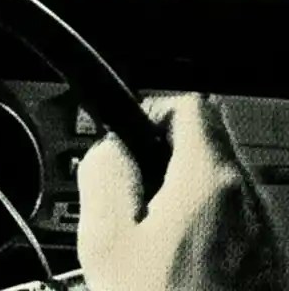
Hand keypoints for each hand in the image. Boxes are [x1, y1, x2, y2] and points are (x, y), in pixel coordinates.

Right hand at [76, 94, 285, 290]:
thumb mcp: (106, 241)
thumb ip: (104, 176)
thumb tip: (110, 149)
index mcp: (210, 182)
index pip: (189, 105)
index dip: (148, 111)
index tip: (124, 139)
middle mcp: (250, 201)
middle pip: (207, 142)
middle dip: (162, 158)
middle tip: (129, 197)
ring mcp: (265, 233)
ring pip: (219, 183)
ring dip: (181, 194)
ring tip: (148, 240)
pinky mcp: (268, 262)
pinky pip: (232, 221)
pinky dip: (201, 226)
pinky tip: (174, 266)